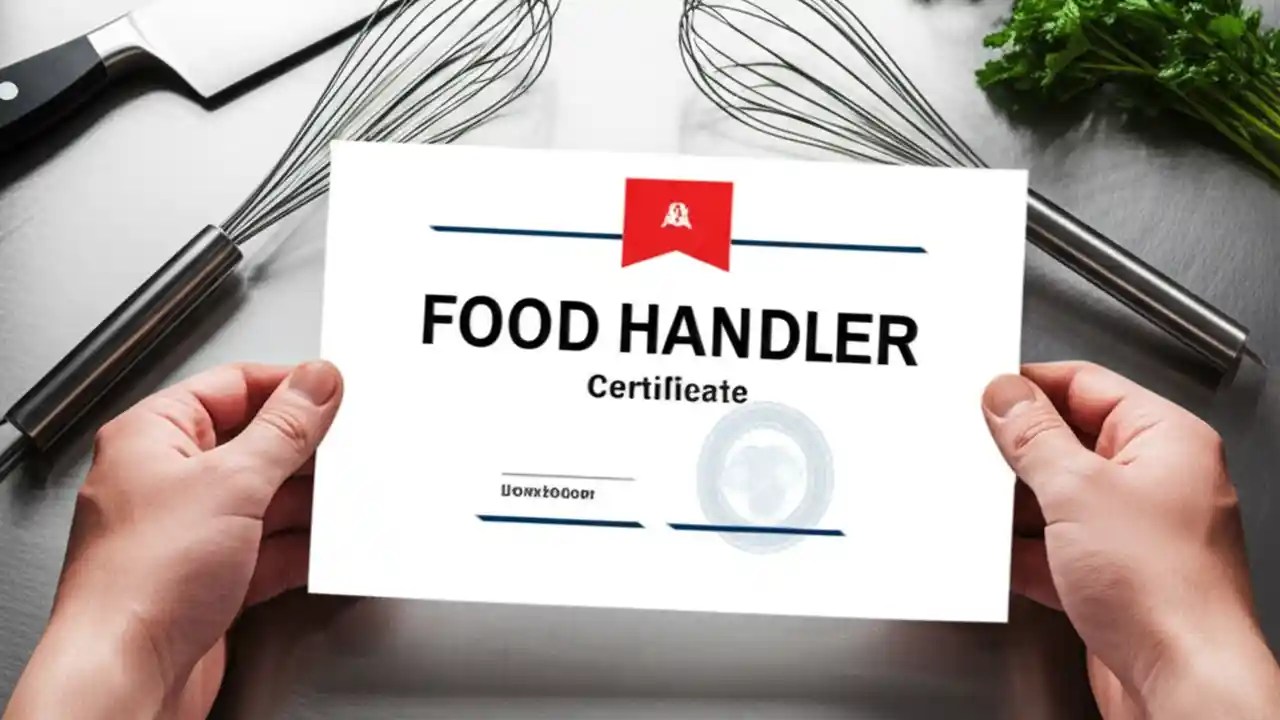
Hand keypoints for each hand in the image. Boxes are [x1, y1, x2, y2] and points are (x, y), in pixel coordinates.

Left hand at [4, 361, 343, 719]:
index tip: (336, 391)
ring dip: (309, 504)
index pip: (232, 387)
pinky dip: (301, 548)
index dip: (288, 386)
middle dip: (306, 452)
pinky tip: (327, 547)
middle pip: (254, 445)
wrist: (127, 675)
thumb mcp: (234, 481)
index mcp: (153, 437)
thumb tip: (317, 382)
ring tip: (347, 499)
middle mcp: (166, 480)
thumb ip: (285, 428)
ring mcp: (189, 532)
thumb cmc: (143, 581)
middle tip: (350, 449)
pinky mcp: (211, 579)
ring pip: (266, 500)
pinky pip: (268, 549)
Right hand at [982, 362, 1279, 718]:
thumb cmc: (1165, 592)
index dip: (1030, 385)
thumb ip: (1033, 436)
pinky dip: (1024, 552)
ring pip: (1059, 499)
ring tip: (981, 506)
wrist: (1181, 683)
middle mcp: (1158, 481)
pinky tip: (999, 555)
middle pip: (1069, 442)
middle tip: (975, 450)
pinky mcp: (1114, 578)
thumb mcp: (1077, 490)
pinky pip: (1057, 549)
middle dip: (1018, 452)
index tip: (984, 392)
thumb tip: (1006, 396)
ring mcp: (1136, 532)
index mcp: (1167, 440)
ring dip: (1016, 506)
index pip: (1086, 384)